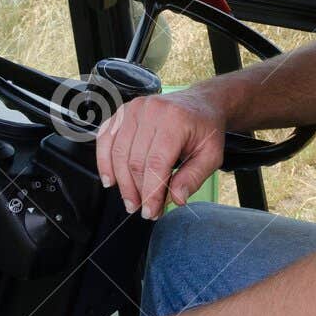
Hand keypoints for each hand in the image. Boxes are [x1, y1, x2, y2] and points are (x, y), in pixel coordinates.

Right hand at [96, 88, 226, 218]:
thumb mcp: (211, 155)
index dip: (150, 192)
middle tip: (144, 209)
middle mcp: (152, 111)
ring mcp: (134, 109)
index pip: (156, 164)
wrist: (201, 103)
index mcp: (175, 120)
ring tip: (131, 200)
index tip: (151, 211)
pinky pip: (105, 138)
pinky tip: (110, 179)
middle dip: (137, 191)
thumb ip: (194, 178)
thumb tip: (176, 198)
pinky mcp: (123, 111)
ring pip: (118, 153)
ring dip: (122, 183)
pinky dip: (104, 161)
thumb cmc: (205, 128)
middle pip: (134, 161)